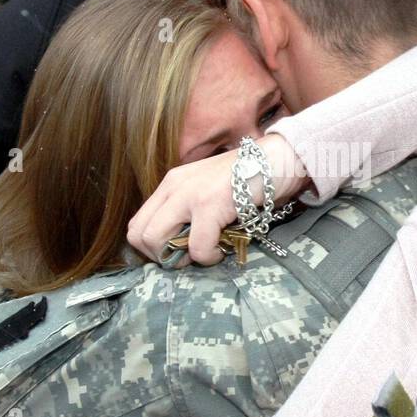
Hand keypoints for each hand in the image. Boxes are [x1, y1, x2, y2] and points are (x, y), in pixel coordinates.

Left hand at [127, 134, 305, 265]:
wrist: (280, 158)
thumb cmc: (249, 179)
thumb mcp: (209, 190)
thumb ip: (190, 211)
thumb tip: (180, 246)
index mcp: (171, 184)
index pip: (136, 224)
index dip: (152, 248)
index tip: (178, 254)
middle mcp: (174, 186)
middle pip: (138, 235)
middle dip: (160, 257)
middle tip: (189, 258)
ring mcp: (190, 194)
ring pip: (156, 241)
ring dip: (180, 258)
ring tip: (204, 253)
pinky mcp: (210, 204)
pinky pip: (197, 247)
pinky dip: (208, 257)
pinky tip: (223, 250)